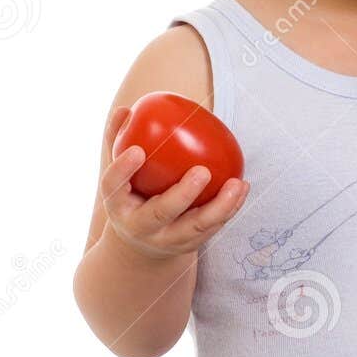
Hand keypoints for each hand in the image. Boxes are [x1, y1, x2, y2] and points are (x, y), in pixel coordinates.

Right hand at [99, 105, 248, 260]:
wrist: (141, 246)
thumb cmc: (132, 195)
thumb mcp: (120, 174)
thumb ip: (118, 140)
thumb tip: (125, 109)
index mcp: (118, 205)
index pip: (113, 187)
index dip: (123, 170)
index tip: (137, 150)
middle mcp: (141, 227)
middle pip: (161, 213)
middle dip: (182, 194)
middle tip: (202, 171)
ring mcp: (167, 239)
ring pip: (195, 227)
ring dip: (220, 206)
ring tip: (237, 184)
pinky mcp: (189, 245)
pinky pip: (213, 228)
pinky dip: (230, 209)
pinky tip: (242, 187)